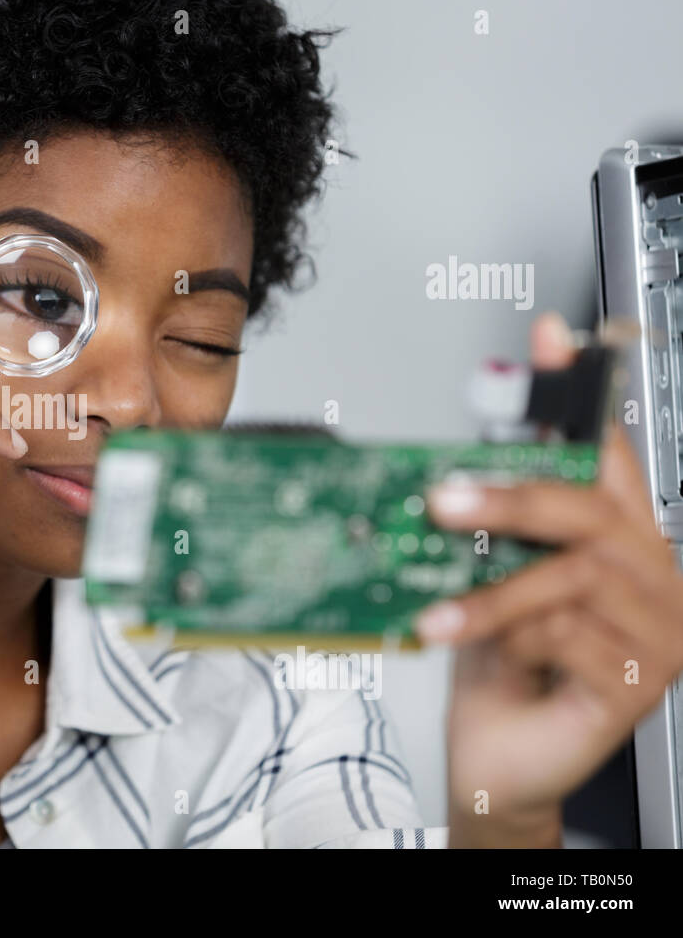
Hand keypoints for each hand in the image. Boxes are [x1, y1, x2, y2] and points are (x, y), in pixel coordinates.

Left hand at [422, 313, 682, 845]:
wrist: (497, 755)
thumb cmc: (495, 664)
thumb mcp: (486, 579)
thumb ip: (484, 528)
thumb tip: (441, 468)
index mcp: (614, 539)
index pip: (604, 450)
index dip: (577, 392)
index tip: (547, 338)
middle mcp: (647, 575)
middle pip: (592, 510)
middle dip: (513, 498)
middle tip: (444, 502)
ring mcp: (655, 629)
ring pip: (577, 577)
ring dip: (495, 591)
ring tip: (438, 610)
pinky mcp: (640, 682)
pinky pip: (574, 637)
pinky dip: (520, 639)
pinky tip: (493, 653)